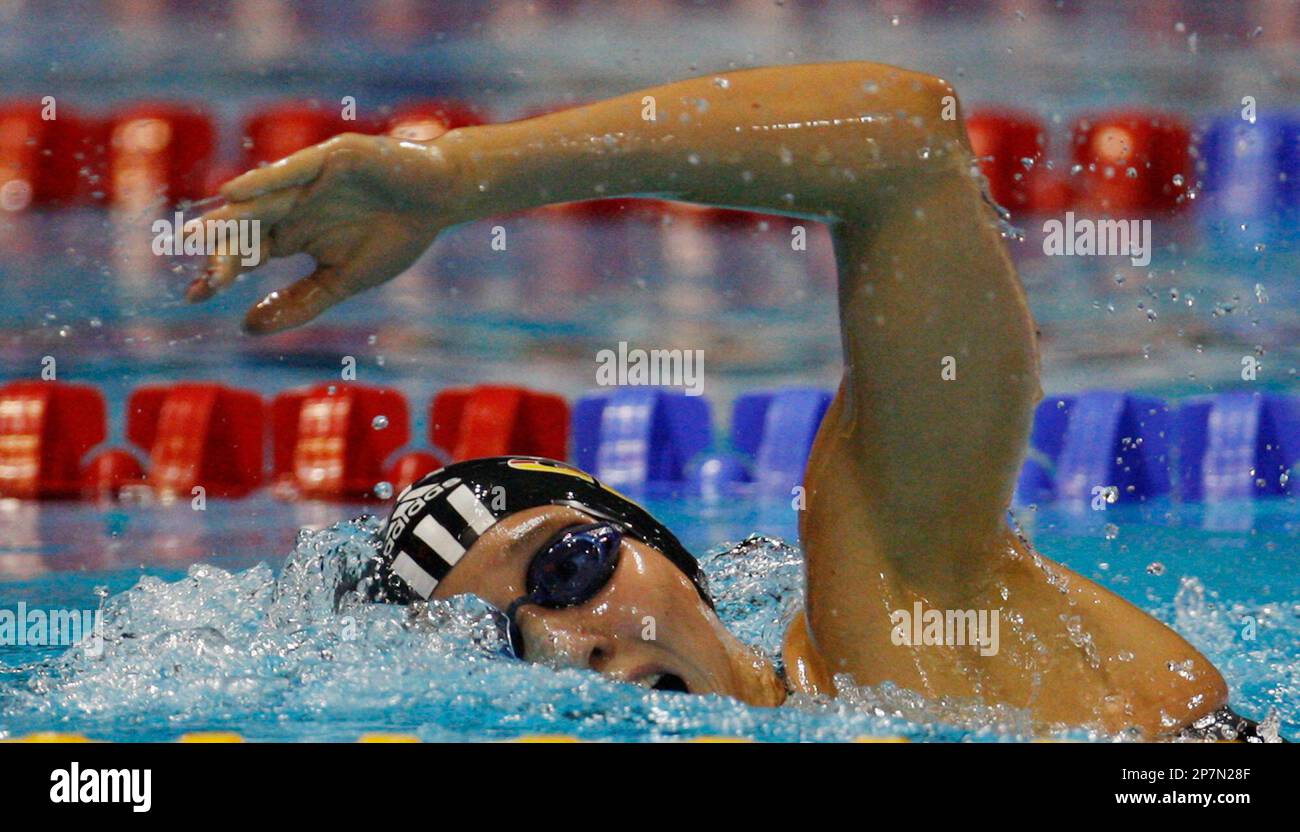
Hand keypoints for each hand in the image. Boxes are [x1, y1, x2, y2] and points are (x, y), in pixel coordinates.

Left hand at [190, 132, 460, 333]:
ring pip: (261, 201)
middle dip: (219, 251)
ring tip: (195, 235)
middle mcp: (293, 206)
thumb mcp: (344, 281)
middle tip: (196, 272)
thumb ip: (299, 302)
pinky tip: (235, 192)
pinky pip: (292, 170)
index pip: (246, 253)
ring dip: (229, 217)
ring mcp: (308, 180)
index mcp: (294, 234)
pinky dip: (264, 180)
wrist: (440, 198)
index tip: (195, 297)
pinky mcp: (330, 158)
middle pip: (246, 230)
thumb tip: (246, 326)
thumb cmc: (397, 236)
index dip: (220, 272)